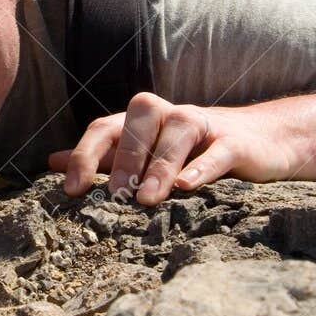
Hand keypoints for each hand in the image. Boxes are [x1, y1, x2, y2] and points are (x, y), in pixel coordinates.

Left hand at [47, 92, 295, 204]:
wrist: (261, 143)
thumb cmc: (193, 153)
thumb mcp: (145, 155)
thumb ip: (103, 159)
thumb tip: (54, 162)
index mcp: (143, 122)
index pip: (106, 127)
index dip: (86, 154)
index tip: (72, 191)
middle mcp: (169, 116)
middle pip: (139, 119)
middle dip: (122, 157)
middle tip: (113, 196)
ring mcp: (204, 126)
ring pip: (177, 130)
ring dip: (159, 165)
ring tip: (146, 200)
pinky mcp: (235, 142)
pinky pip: (217, 150)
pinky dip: (201, 167)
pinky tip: (188, 187)